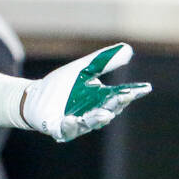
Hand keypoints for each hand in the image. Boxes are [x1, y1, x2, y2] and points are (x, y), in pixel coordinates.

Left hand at [22, 43, 150, 142]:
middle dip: (116, 105)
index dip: (132, 93)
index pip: (120, 95)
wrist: (34, 97)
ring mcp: (77, 122)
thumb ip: (103, 61)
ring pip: (90, 122)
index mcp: (101, 99)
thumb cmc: (62, 84)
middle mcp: (93, 113)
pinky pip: (65, 129)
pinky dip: (70, 126)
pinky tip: (71, 120)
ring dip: (97, 118)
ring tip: (104, 114)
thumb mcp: (82, 69)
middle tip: (125, 98)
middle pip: (108, 109)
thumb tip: (128, 49)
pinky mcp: (59, 128)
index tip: (144, 88)